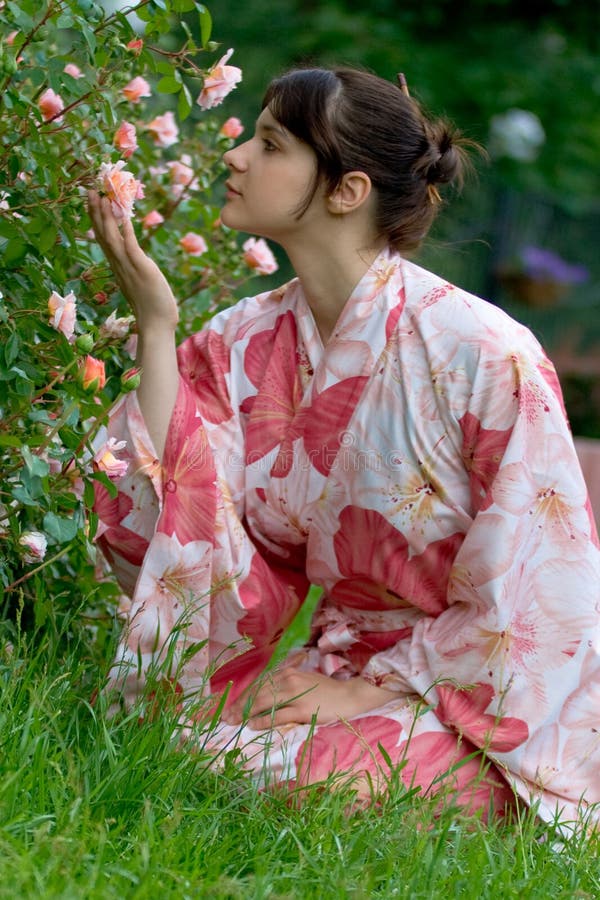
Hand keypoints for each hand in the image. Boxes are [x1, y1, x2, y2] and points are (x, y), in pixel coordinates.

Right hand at [87, 190, 178, 333]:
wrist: (156, 324)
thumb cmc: (151, 306)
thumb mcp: (139, 282)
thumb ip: (134, 268)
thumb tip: (136, 260)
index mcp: (118, 267)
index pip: (103, 239)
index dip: (97, 219)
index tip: (93, 202)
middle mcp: (119, 265)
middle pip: (103, 234)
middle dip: (96, 211)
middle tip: (90, 190)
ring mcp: (129, 267)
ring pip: (112, 238)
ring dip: (106, 217)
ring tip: (102, 197)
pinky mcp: (142, 269)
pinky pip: (131, 247)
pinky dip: (126, 232)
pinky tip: (125, 218)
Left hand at [225, 667, 399, 728]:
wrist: (350, 697)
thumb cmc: (327, 691)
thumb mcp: (304, 681)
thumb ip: (286, 684)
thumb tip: (266, 694)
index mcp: (289, 672)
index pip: (260, 683)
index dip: (243, 695)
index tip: (230, 706)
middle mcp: (290, 680)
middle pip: (258, 692)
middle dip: (240, 705)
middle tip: (226, 717)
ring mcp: (297, 695)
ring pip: (264, 702)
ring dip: (246, 712)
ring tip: (235, 722)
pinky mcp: (303, 709)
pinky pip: (279, 715)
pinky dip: (263, 720)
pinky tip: (253, 725)